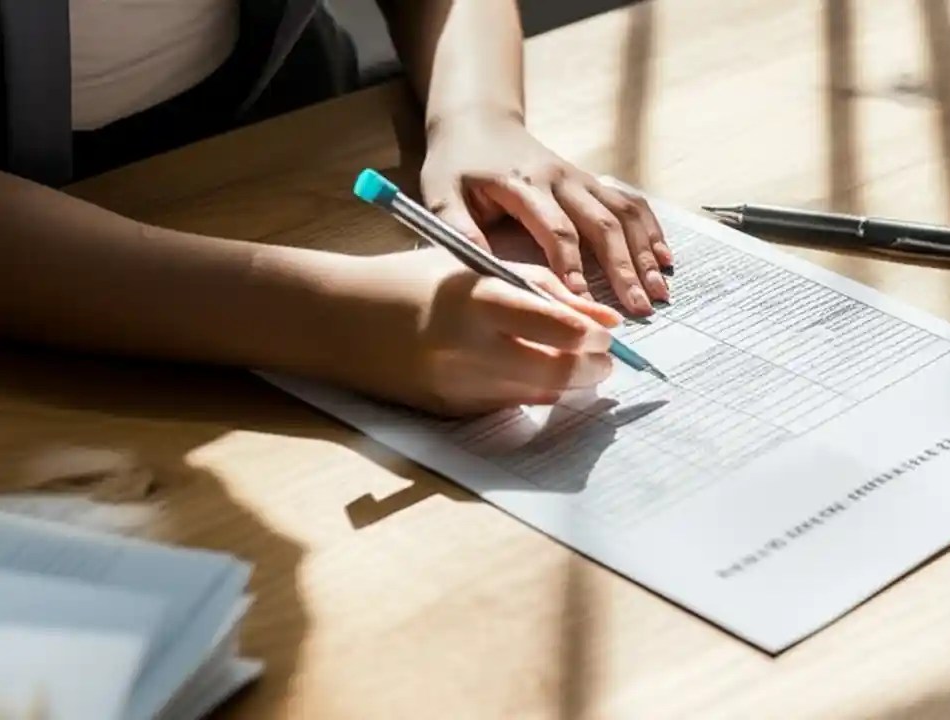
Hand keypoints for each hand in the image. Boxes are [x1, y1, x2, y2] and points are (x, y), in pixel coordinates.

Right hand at [323, 247, 622, 416]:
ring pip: (542, 396)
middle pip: (560, 375)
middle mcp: (471, 351)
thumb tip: (607, 321)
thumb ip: (547, 289)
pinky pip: (513, 405)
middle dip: (594, 369)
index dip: (596, 336)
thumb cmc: (417, 280)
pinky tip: (528, 371)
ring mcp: (461, 387)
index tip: (606, 331)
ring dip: (570, 383)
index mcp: (479, 302)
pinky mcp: (454, 411)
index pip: (561, 330)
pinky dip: (533, 390)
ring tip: (575, 363)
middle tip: (604, 358)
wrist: (342, 319)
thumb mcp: (481, 267)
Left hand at [420, 111, 672, 315]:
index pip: (556, 227)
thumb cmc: (457, 165)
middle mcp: (561, 178)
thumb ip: (459, 230)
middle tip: (638, 308)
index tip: (581, 299)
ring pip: (623, 214)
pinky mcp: (592, 182)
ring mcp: (582, 178)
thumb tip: (480, 273)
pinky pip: (630, 203)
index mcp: (524, 183)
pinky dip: (650, 231)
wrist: (479, 123)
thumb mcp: (442, 194)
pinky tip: (665, 259)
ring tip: (660, 291)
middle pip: (601, 224)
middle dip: (623, 268)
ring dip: (644, 253)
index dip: (570, 264)